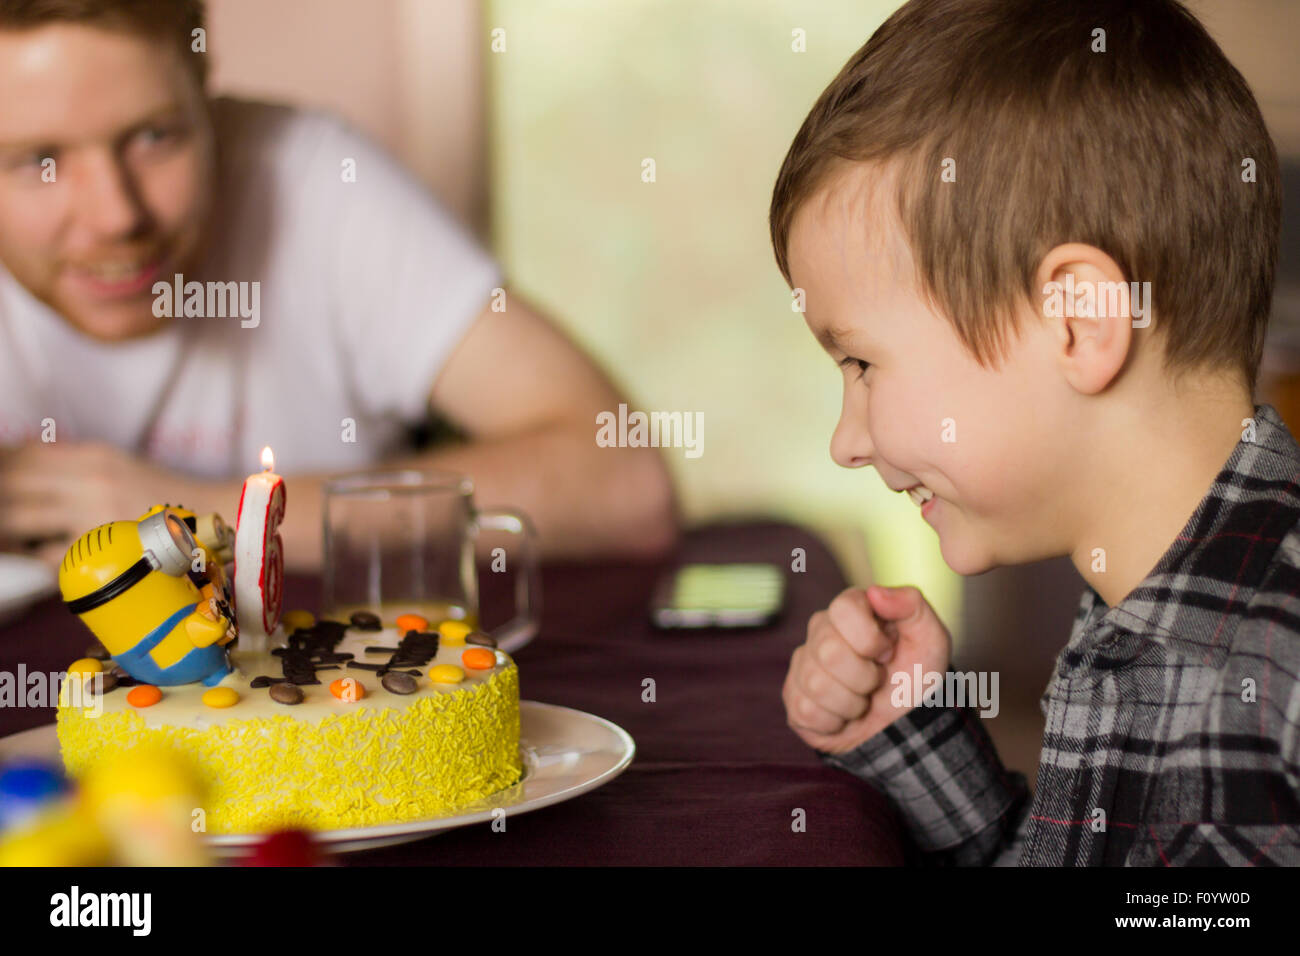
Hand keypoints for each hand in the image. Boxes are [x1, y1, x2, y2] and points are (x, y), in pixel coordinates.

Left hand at [0, 441, 201, 569]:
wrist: (210, 520)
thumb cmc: (160, 495)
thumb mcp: (115, 463)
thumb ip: (68, 459)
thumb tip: (17, 456)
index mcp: (94, 456)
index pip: (23, 455)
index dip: (1, 468)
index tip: (1, 482)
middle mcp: (92, 480)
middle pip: (12, 485)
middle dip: (0, 503)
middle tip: (4, 517)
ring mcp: (95, 514)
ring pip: (19, 521)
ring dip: (8, 534)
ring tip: (14, 540)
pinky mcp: (103, 548)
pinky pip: (49, 556)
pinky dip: (40, 558)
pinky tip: (49, 556)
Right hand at [783, 584, 952, 754]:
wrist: (905, 725)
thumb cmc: (916, 679)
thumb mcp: (931, 639)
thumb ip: (912, 605)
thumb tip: (875, 592)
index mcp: (850, 610)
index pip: (844, 609)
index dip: (870, 638)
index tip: (887, 653)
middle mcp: (821, 631)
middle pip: (829, 651)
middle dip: (864, 677)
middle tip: (876, 681)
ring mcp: (803, 664)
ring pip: (817, 685)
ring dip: (852, 703)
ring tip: (862, 700)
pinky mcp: (794, 697)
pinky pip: (806, 711)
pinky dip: (835, 722)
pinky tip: (844, 716)